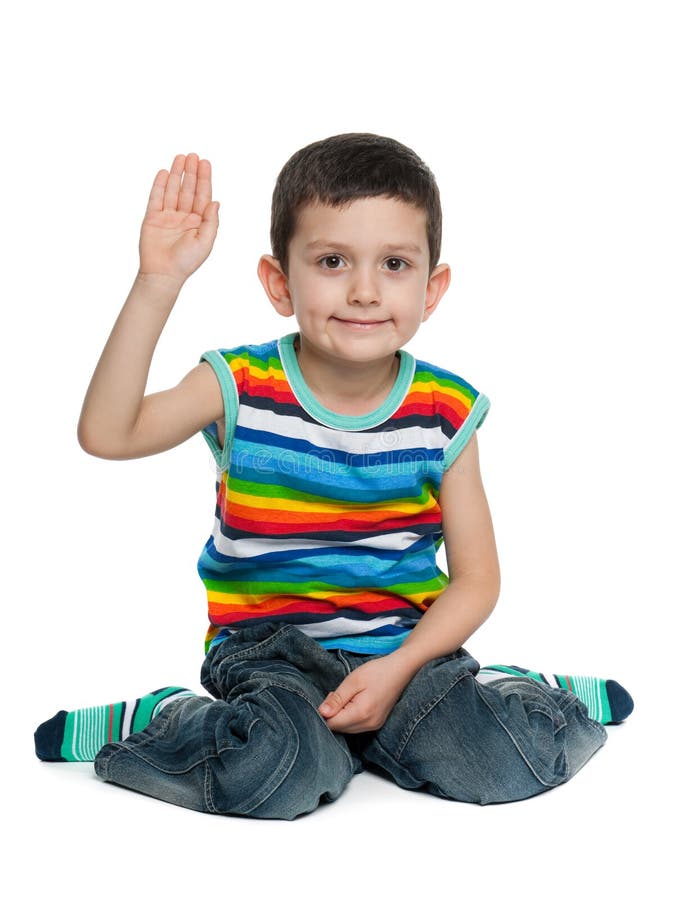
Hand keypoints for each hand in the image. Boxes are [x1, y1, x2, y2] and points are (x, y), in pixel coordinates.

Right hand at [138, 153, 219, 285]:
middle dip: (191, 172)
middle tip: (193, 155)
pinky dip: (159, 185)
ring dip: (176, 174)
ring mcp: (168, 217)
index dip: (204, 179)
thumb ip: (211, 221)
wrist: (163, 274)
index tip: (205, 163)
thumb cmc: (187, 262)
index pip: (203, 196)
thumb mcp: (206, 242)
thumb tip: (216, 202)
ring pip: (172, 190)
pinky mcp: (152, 218)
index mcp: (199, 222)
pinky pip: (156, 198)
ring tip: (180, 157)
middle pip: (188, 189)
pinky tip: (164, 172)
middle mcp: (184, 217)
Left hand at [318, 655, 414, 733]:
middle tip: (339, 694)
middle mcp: (368, 725)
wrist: (401, 671)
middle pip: (339, 728)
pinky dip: (350, 717)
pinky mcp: (376, 724)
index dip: (325, 711)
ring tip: (349, 696)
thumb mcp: (353, 681)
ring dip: (341, 715)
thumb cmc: (377, 672)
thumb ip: (336, 699)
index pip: (332, 724)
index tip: (331, 696)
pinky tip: (354, 702)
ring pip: (346, 729)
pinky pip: (356, 726)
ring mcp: (374, 726)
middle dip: (333, 713)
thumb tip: (321, 713)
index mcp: (361, 714)